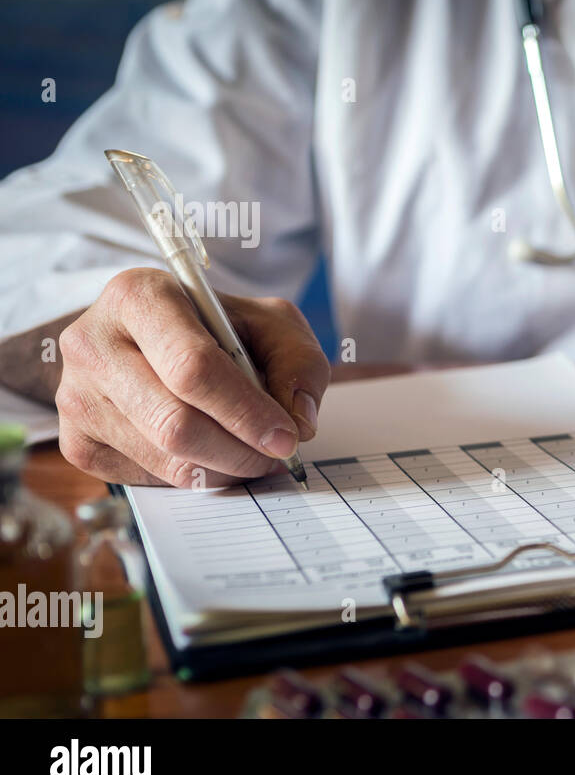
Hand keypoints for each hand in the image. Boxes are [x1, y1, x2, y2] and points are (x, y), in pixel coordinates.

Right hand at [55, 267, 329, 486]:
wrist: (161, 337)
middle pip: (175, 422)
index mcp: (138, 296)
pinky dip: (192, 476)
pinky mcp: (75, 440)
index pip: (192, 367)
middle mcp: (92, 343)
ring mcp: (75, 395)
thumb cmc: (219, 327)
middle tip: (276, 454)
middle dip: (239, 450)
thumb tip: (298, 422)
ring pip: (163, 457)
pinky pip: (144, 478)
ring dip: (223, 467)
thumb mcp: (272, 323)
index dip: (246, 411)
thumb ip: (298, 363)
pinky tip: (210, 453)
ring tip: (252, 453)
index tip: (285, 437)